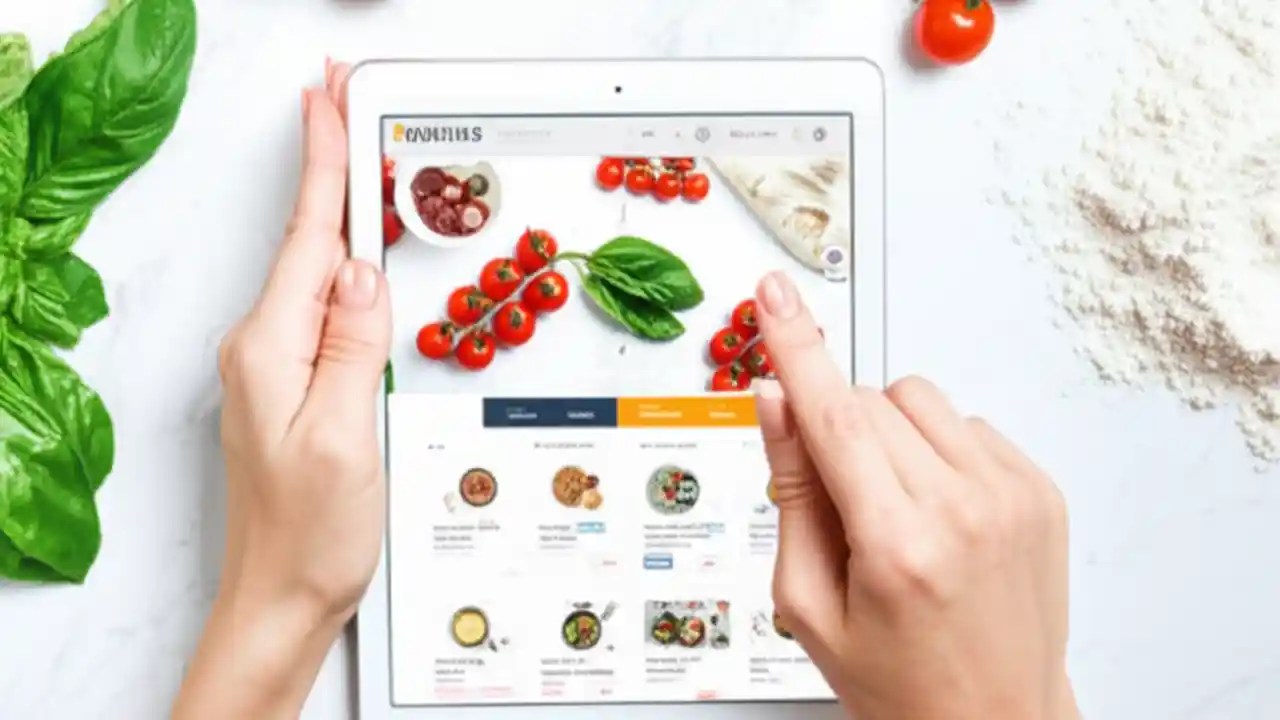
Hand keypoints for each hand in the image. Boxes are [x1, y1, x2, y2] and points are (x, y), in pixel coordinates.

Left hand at [174, 61, 389, 718]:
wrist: (283, 597)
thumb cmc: (310, 533)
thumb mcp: (343, 436)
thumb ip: (349, 346)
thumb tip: (358, 271)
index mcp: (272, 348)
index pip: (308, 238)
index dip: (324, 163)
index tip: (330, 103)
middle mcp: (263, 346)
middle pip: (307, 239)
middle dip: (328, 166)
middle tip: (344, 103)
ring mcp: (274, 363)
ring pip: (317, 271)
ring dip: (338, 212)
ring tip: (360, 160)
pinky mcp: (291, 381)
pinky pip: (322, 307)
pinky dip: (343, 265)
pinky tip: (358, 253)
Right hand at [752, 272, 1076, 719]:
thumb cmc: (899, 681)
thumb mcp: (810, 602)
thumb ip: (792, 491)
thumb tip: (776, 402)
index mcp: (897, 544)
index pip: (832, 416)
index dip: (796, 347)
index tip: (775, 295)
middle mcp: (965, 509)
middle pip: (869, 402)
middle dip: (838, 433)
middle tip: (844, 507)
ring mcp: (1013, 495)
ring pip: (917, 399)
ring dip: (888, 434)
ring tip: (893, 508)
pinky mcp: (1040, 488)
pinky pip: (966, 423)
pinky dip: (937, 451)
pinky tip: (936, 511)